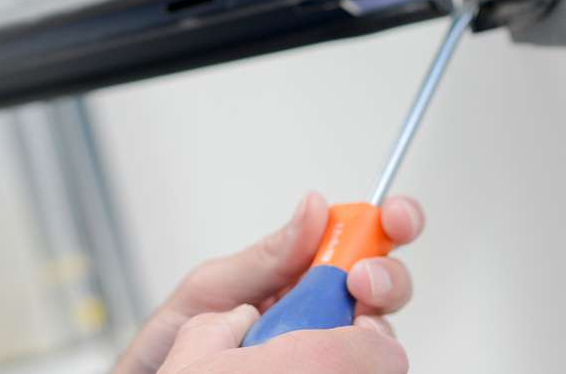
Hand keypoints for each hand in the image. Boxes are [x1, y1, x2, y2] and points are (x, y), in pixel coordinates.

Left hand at [110, 192, 423, 373]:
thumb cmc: (174, 342)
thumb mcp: (213, 287)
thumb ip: (267, 255)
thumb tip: (314, 208)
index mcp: (297, 270)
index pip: (357, 236)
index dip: (386, 220)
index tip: (391, 217)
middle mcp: (319, 307)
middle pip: (382, 283)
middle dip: (385, 274)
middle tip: (361, 281)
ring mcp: (324, 346)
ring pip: (379, 329)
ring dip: (373, 320)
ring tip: (346, 323)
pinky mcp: (326, 371)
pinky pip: (361, 366)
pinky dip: (362, 358)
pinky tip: (340, 356)